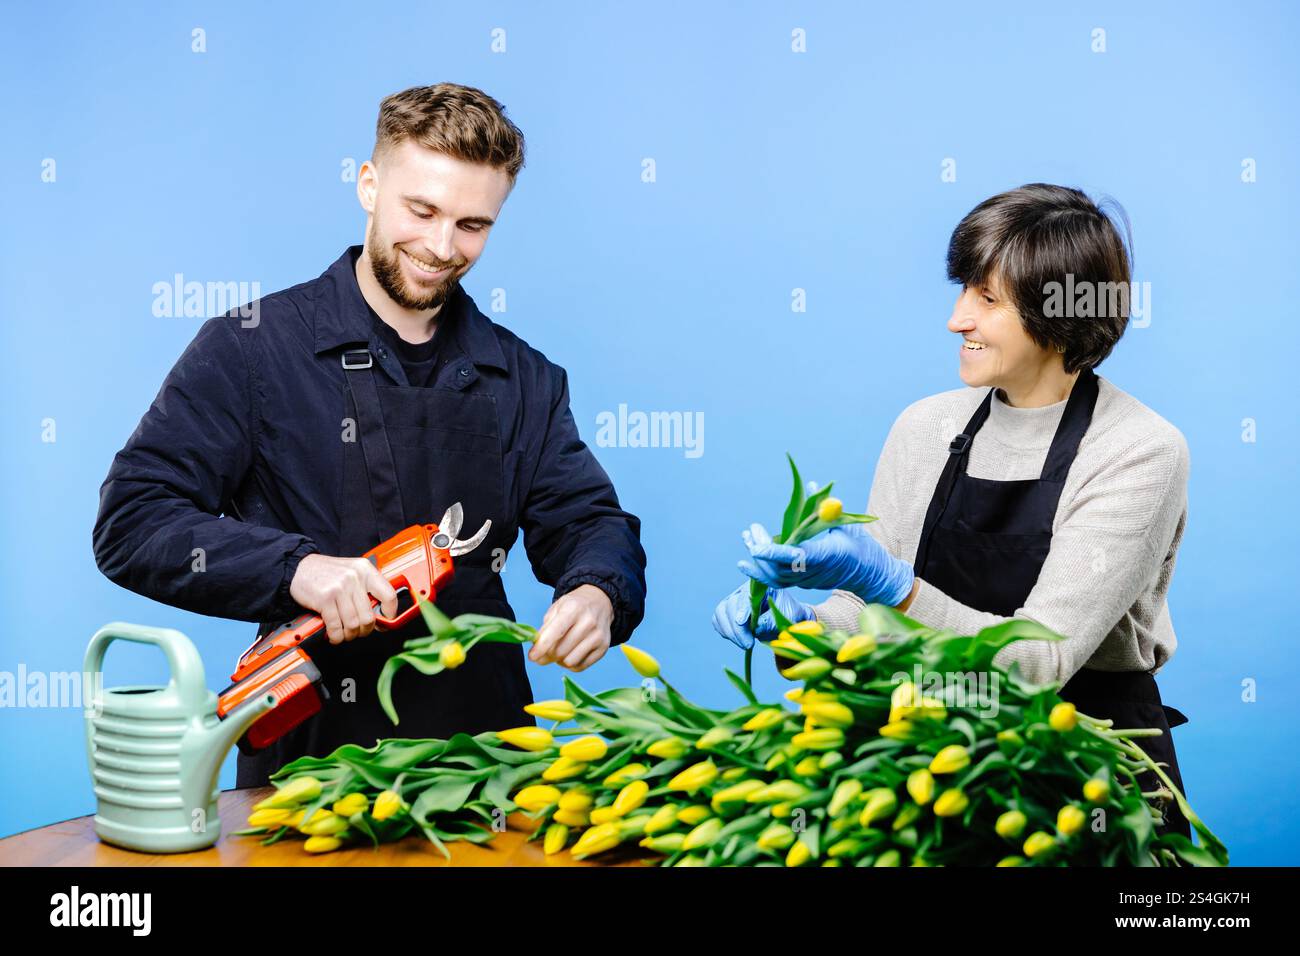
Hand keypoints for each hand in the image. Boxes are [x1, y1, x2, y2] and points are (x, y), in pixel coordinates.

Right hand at [289, 553, 399, 644]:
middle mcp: (354, 577)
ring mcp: (340, 588)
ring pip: (353, 624)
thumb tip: (380, 612)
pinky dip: (336, 636)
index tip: (384, 622)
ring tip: (344, 634)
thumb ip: (366, 588)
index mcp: (365, 570)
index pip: (389, 595)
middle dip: (364, 630)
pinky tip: (334, 635)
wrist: (298, 568)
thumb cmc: (326, 573)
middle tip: (358, 632)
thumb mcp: (352, 572)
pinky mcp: (325, 599)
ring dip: (349, 635)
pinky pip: (336, 627)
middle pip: (369, 616)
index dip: (389, 614)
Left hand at [529, 584, 612, 671]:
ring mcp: (598, 636)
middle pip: (561, 651)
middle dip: (548, 655)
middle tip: (545, 651)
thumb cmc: (574, 607)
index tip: (532, 657)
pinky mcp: (603, 647)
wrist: (600, 602)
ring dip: (560, 661)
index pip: (556, 632)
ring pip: (570, 662)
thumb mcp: (556, 609)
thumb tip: (536, 655)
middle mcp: (588, 622)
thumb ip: (544, 631)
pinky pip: (580, 667)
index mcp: (573, 609)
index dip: (541, 647)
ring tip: (560, 651)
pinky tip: (570, 653)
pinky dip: (571, 665)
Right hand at [711, 583, 815, 649]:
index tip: (741, 622)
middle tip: (748, 645)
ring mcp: (733, 601)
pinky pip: (718, 621)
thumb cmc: (788, 612)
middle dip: (736, 628)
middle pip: (729, 605)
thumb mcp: (787, 615)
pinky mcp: (727, 613)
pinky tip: (738, 640)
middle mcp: (742, 591)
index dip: (741, 608)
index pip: (745, 595)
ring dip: (730, 632)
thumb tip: (756, 629)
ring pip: (720, 613)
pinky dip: (725, 632)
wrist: (785, 616)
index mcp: (758, 586)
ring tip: (745, 645)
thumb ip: (772, 621)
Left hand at [738, 521, 914, 605]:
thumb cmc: (861, 546)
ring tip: (746, 538)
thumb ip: (824, 507)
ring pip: (775, 577)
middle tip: (752, 530)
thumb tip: (810, 484)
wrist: (871, 575)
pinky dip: (761, 570)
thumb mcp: (846, 523)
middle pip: (780, 567)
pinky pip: (778, 581)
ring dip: (757, 560)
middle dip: (761, 550)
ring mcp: (807, 581)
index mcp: (826, 556)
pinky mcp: (802, 584)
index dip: (774, 553)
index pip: (795, 557)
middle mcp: (814, 572)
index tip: (756, 547)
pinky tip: (748, 560)